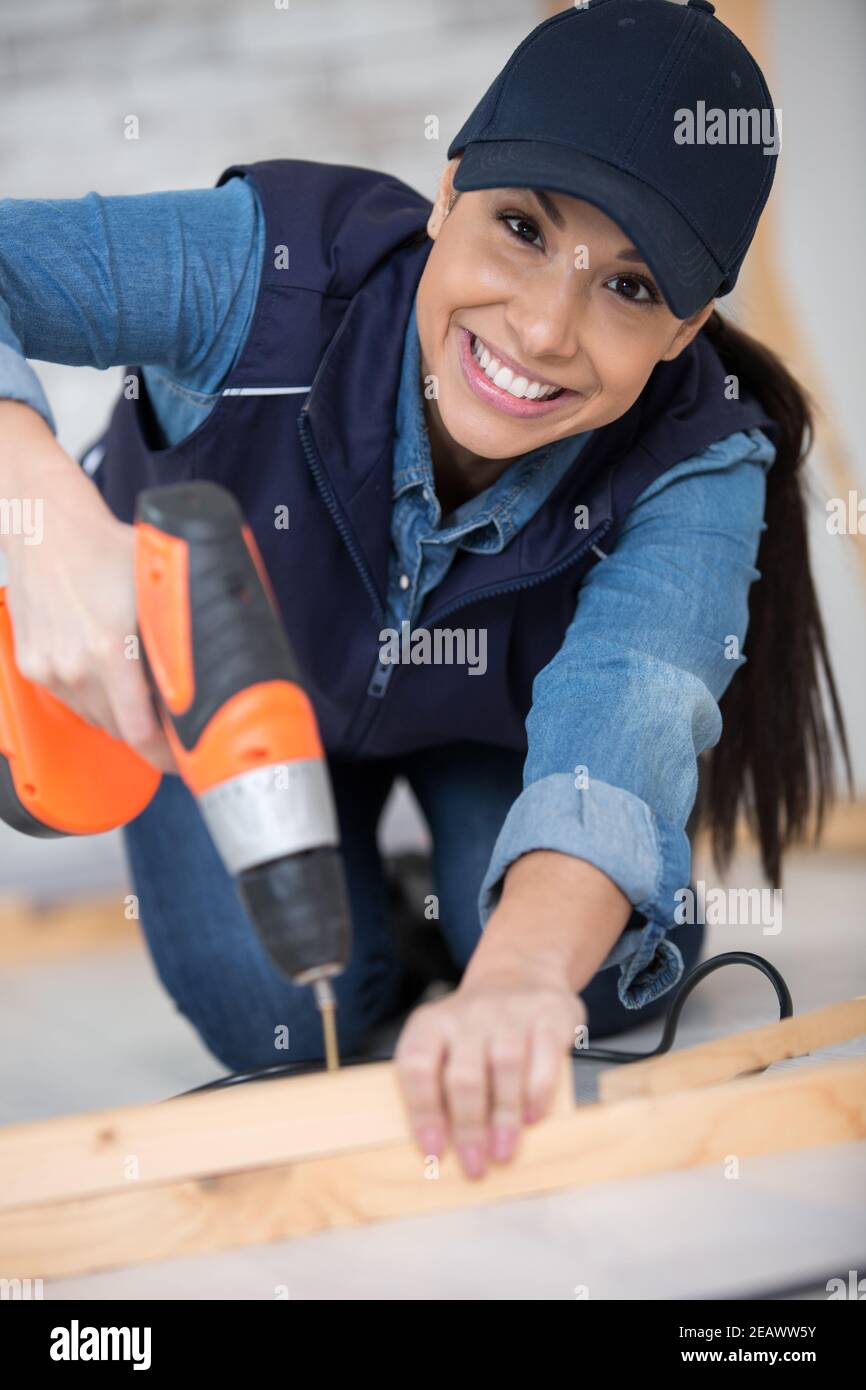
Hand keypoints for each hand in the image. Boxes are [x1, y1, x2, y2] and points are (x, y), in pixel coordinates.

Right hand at [0, 402, 174, 769]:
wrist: (46, 530)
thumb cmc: (107, 552)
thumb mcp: (160, 589)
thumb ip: (185, 632)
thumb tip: (221, 672)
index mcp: (111, 650)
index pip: (142, 734)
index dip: (170, 754)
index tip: (189, 756)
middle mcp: (76, 667)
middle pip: (123, 731)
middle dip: (152, 729)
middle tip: (175, 715)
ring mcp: (51, 670)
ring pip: (98, 718)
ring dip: (122, 712)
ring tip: (140, 681)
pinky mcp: (33, 667)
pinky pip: (74, 701)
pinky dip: (95, 696)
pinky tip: (108, 667)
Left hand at [395, 968, 584, 1178]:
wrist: (520, 973)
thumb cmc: (476, 1030)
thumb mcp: (445, 1045)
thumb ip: (438, 1088)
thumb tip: (441, 1150)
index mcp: (431, 1023)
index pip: (417, 1066)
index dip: (423, 1111)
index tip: (433, 1151)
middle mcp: (468, 1013)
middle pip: (463, 1075)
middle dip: (468, 1127)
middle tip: (474, 1166)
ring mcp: (510, 1011)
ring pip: (504, 1066)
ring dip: (503, 1116)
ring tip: (503, 1151)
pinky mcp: (550, 1014)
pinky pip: (544, 1055)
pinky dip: (538, 1091)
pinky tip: (533, 1117)